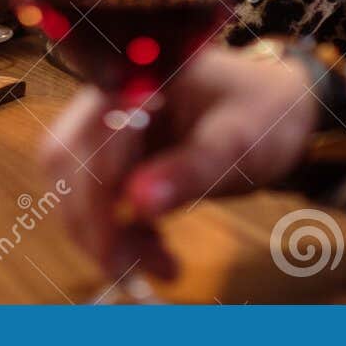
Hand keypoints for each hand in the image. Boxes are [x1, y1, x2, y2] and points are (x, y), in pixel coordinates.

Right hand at [41, 47, 318, 279]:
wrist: (276, 112)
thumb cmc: (260, 114)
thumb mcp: (237, 142)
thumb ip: (191, 169)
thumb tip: (139, 203)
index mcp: (138, 74)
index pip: (96, 134)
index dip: (99, 192)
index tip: (119, 247)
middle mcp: (109, 95)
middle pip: (69, 161)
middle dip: (95, 223)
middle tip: (131, 271)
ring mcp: (105, 124)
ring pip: (73, 184)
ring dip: (103, 233)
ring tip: (159, 265)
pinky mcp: (110, 154)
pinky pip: (92, 196)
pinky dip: (113, 231)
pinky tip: (152, 253)